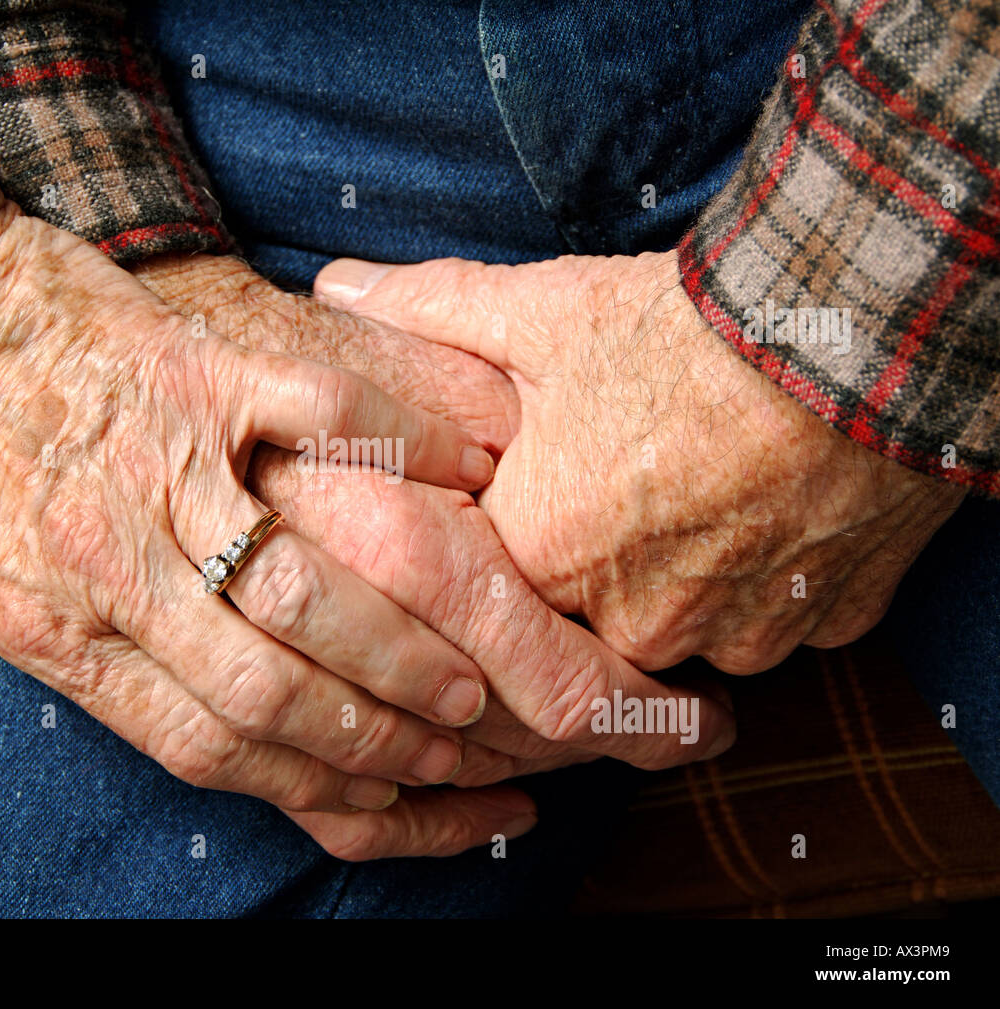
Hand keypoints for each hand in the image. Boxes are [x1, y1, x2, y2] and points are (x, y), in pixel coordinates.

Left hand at [0, 207, 535, 851]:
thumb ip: (82, 639)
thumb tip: (197, 700)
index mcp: (49, 627)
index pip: (207, 744)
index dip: (315, 784)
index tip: (389, 795)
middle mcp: (108, 564)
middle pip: (271, 688)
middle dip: (379, 736)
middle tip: (452, 741)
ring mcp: (157, 463)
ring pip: (305, 586)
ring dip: (402, 643)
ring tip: (471, 670)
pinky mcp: (193, 367)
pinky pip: (327, 416)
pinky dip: (406, 447)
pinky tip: (466, 477)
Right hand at [132, 256, 735, 857]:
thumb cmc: (124, 325)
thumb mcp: (277, 334)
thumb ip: (400, 391)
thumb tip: (519, 450)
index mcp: (247, 428)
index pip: (436, 570)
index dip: (540, 651)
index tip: (629, 694)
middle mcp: (172, 525)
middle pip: (356, 670)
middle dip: (489, 730)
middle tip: (599, 750)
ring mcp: (103, 593)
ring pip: (277, 730)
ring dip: (395, 769)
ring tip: (500, 781)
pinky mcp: (56, 645)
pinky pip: (200, 753)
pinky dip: (304, 793)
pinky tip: (389, 803)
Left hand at [314, 250, 964, 674]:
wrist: (851, 330)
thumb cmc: (677, 329)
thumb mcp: (537, 312)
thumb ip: (424, 313)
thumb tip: (334, 290)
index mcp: (538, 555)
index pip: (482, 601)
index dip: (492, 557)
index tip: (507, 523)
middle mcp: (626, 619)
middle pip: (577, 631)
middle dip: (579, 584)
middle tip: (607, 513)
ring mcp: (728, 634)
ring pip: (677, 638)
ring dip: (672, 589)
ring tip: (685, 506)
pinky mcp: (815, 626)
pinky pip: (767, 627)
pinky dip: (758, 587)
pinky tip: (760, 519)